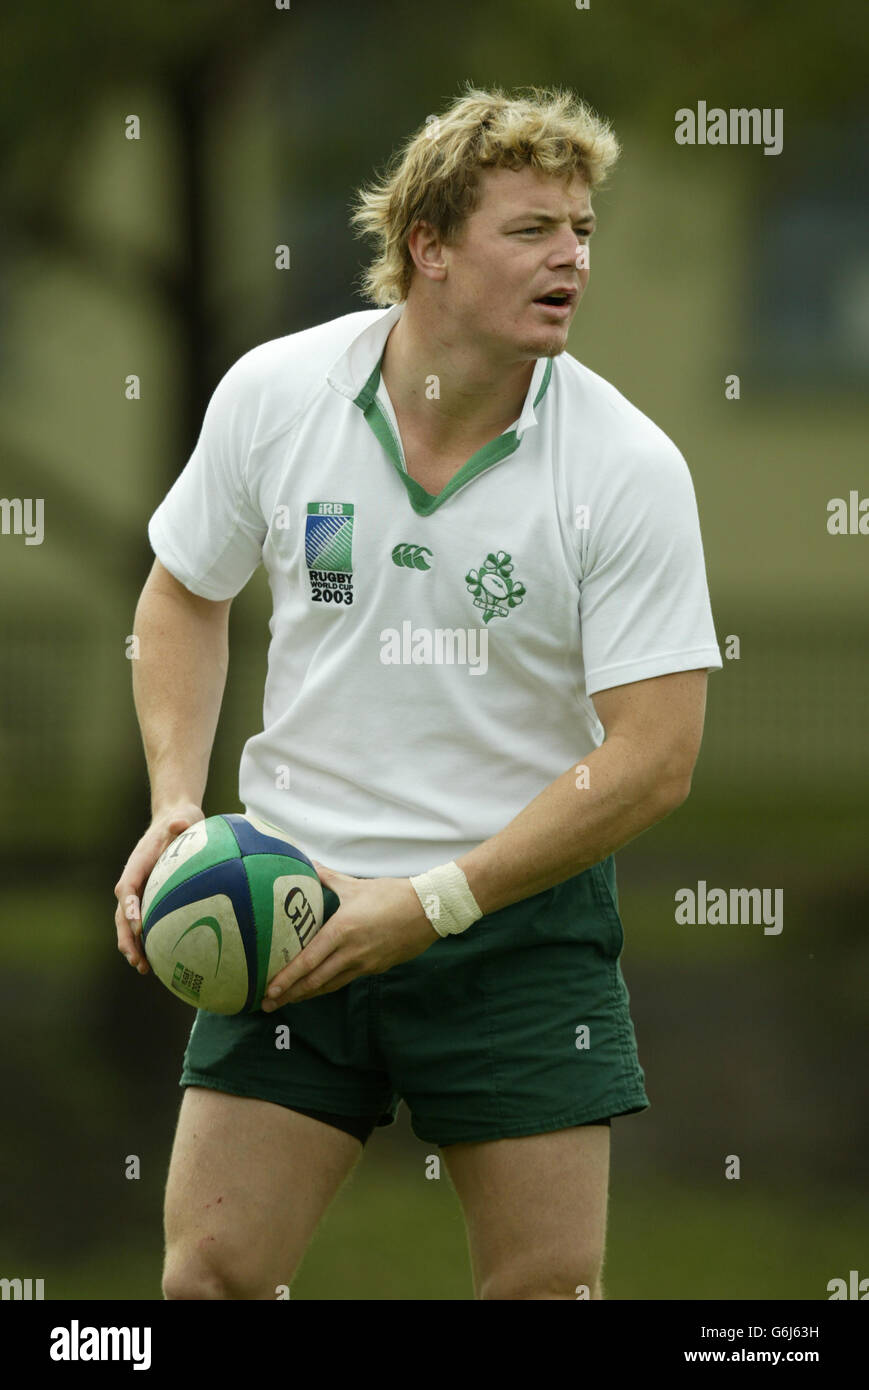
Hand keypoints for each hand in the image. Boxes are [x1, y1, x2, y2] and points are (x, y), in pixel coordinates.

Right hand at [114, 803, 204, 973]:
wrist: (174, 822)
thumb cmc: (180, 821)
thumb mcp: (183, 818)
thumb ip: (180, 822)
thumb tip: (180, 823)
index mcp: (137, 865)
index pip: (128, 888)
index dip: (130, 907)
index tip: (137, 924)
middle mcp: (133, 882)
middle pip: (123, 914)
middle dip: (126, 937)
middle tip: (136, 959)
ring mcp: (140, 893)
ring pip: (129, 924)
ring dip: (133, 946)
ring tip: (144, 968)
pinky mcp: (150, 900)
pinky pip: (146, 923)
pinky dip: (148, 942)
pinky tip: (163, 961)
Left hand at [261, 861, 439, 1008]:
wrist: (430, 910)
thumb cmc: (393, 895)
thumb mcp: (356, 885)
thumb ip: (328, 878)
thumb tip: (308, 864)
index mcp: (343, 931)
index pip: (308, 960)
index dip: (287, 978)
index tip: (269, 990)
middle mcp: (351, 953)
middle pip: (314, 981)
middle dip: (289, 995)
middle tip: (266, 1005)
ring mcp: (365, 964)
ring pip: (329, 985)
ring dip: (306, 995)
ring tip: (287, 1001)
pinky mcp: (376, 968)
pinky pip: (345, 980)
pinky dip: (327, 986)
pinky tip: (318, 987)